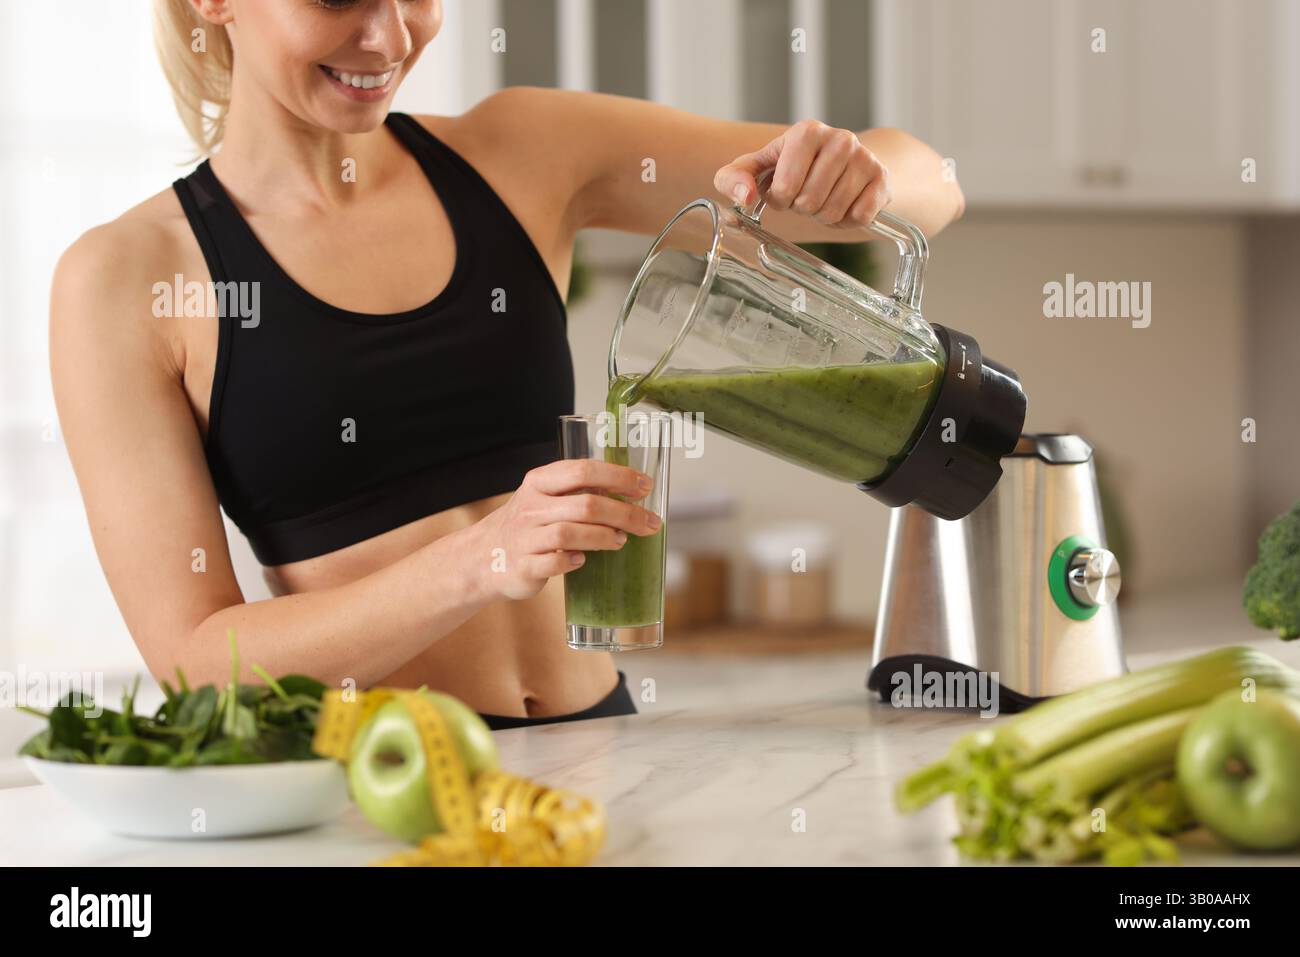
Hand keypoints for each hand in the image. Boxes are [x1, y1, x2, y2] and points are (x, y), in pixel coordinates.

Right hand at [464, 460, 661, 601]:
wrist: (484, 557)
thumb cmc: (529, 525)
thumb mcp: (546, 498)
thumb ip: (579, 492)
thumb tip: (631, 493)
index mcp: (539, 482)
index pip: (583, 470)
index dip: (618, 477)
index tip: (645, 487)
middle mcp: (531, 507)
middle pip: (586, 505)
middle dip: (624, 513)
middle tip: (649, 522)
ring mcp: (525, 538)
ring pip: (571, 533)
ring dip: (604, 537)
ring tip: (621, 540)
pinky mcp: (524, 567)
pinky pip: (554, 563)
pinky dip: (573, 561)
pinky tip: (585, 560)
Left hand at [713, 119, 891, 227]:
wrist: (840, 163)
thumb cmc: (791, 168)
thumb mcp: (756, 169)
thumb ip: (733, 179)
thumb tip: (745, 196)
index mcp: (806, 132)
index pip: (786, 188)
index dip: (779, 200)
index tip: (783, 190)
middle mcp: (840, 139)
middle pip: (810, 202)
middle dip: (802, 208)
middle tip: (805, 196)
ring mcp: (865, 158)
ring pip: (834, 212)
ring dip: (823, 216)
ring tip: (823, 199)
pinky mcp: (882, 180)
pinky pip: (859, 217)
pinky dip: (846, 221)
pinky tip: (843, 205)